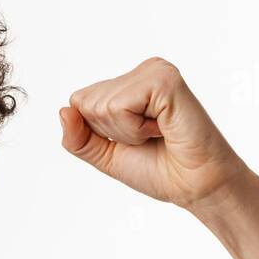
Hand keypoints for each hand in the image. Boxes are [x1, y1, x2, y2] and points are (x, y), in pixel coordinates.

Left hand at [58, 57, 251, 211]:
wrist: (194, 187)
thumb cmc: (159, 169)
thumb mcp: (105, 155)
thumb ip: (78, 138)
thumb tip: (63, 111)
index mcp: (128, 84)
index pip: (78, 102)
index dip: (98, 132)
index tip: (134, 140)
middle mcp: (141, 72)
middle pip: (85, 102)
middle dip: (111, 132)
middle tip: (148, 138)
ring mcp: (154, 72)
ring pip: (100, 105)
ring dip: (126, 132)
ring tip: (157, 133)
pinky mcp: (164, 79)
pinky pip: (119, 106)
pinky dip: (135, 129)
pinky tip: (163, 128)